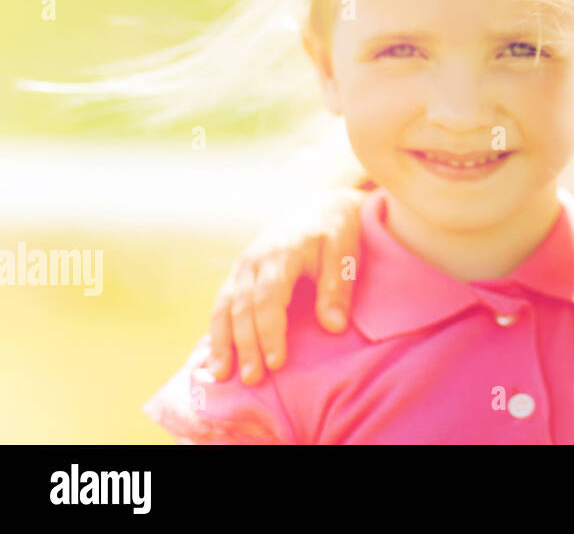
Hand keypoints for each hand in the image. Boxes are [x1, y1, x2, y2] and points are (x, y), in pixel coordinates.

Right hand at [205, 188, 365, 384]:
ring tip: (222, 375)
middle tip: (253, 379)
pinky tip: (217, 356)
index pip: (269, 297)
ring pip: (223, 307)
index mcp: (281, 252)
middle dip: (246, 345)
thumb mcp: (344, 254)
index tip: (276, 363)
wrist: (321, 208)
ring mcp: (241, 267)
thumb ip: (338, 289)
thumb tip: (334, 327)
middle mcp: (253, 260)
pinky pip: (221, 304)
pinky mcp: (238, 275)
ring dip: (222, 342)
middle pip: (243, 307)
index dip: (270, 331)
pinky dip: (217, 331)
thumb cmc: (336, 233)